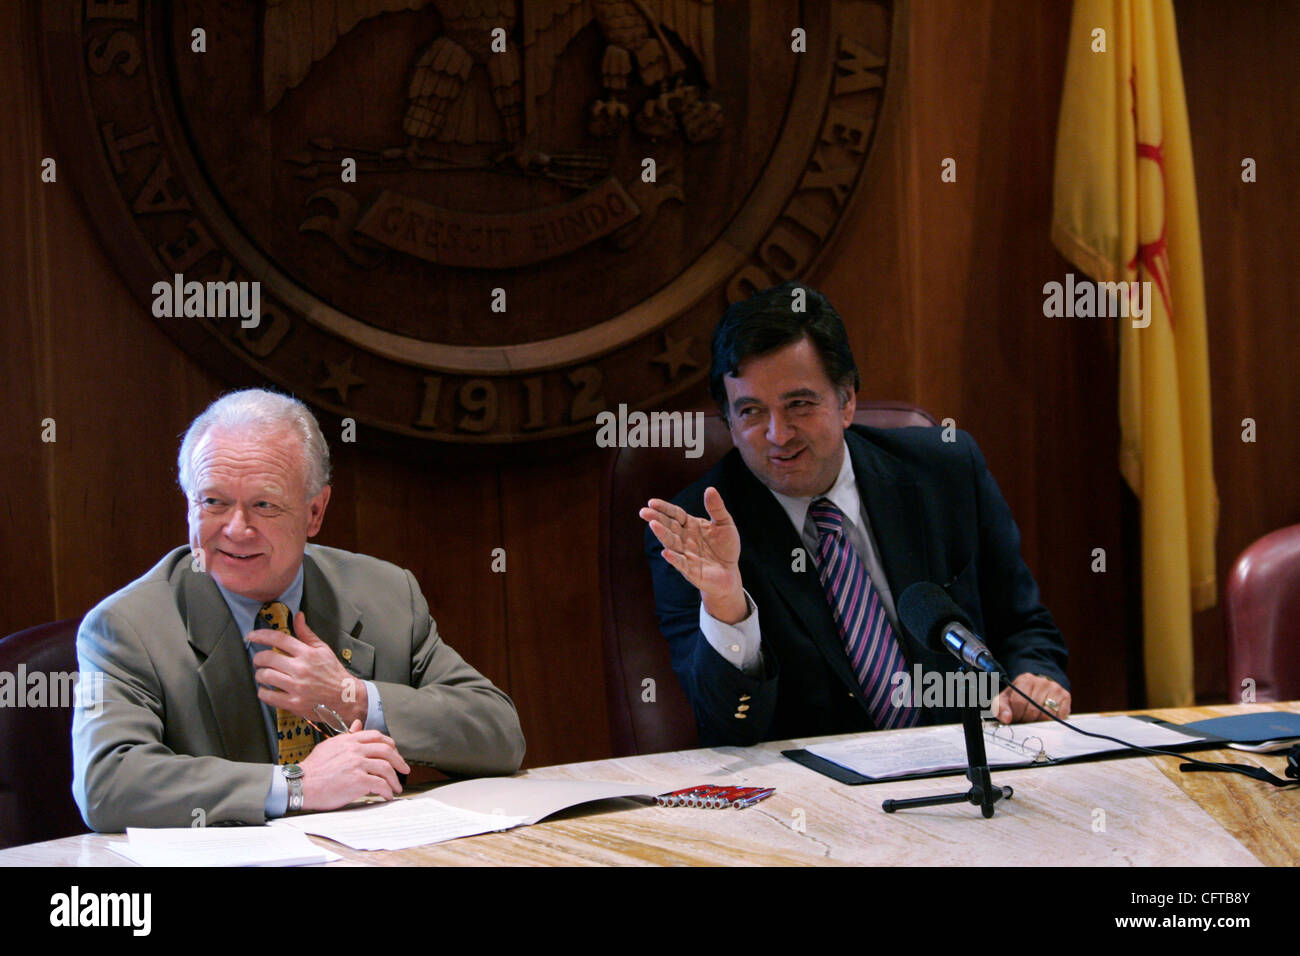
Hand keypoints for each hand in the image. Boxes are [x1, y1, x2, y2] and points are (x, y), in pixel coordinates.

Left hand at [252, 611, 367, 725]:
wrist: (345, 697)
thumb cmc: (333, 672)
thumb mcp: (323, 649)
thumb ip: (307, 633)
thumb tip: (298, 616)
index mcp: (307, 653)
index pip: (279, 639)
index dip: (261, 635)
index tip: (252, 636)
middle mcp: (301, 668)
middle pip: (267, 658)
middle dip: (258, 658)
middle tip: (259, 661)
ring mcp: (297, 687)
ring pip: (265, 676)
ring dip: (259, 675)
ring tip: (263, 675)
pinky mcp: (294, 703)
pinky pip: (268, 696)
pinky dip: (263, 692)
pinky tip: (266, 690)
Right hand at [298, 719, 410, 810]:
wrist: (301, 784)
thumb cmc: (313, 768)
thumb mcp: (330, 745)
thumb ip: (347, 736)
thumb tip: (358, 724)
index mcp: (349, 741)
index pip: (377, 736)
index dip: (390, 745)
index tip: (395, 753)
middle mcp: (355, 750)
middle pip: (386, 751)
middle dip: (399, 761)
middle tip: (404, 770)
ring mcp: (357, 764)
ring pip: (386, 768)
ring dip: (394, 780)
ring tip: (395, 788)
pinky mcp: (357, 780)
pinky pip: (379, 784)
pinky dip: (386, 791)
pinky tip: (387, 795)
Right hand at [641, 486, 746, 623]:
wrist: (730, 572)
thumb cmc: (726, 547)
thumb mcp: (725, 524)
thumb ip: (716, 508)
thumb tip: (710, 489)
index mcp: (690, 525)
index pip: (675, 514)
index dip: (664, 508)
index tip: (652, 502)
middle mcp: (684, 538)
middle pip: (669, 527)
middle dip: (657, 519)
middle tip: (644, 512)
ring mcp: (685, 554)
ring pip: (671, 543)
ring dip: (662, 535)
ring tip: (653, 525)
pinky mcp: (690, 570)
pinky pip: (680, 563)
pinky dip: (673, 558)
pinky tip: (666, 552)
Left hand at [994, 673, 1070, 723]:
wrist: (1038, 685)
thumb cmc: (1020, 694)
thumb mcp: (1006, 698)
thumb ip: (1000, 708)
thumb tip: (1006, 719)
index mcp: (1025, 680)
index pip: (1019, 703)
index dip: (1017, 715)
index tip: (1015, 719)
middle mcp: (1042, 682)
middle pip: (1033, 710)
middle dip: (1027, 720)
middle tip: (1025, 720)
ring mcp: (1055, 689)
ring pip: (1047, 715)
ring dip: (1039, 722)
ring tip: (1034, 719)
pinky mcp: (1065, 697)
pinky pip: (1059, 716)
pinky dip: (1052, 721)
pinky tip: (1046, 717)